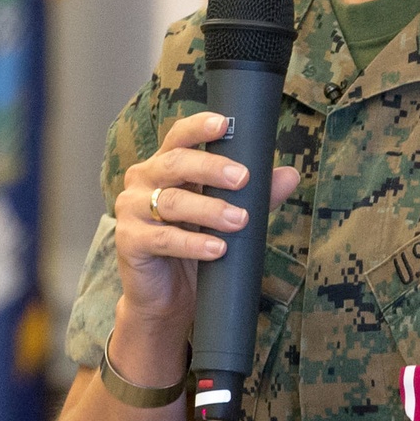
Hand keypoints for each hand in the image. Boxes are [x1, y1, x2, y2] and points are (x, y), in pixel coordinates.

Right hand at [113, 111, 302, 332]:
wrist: (168, 296)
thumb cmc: (195, 246)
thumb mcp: (226, 217)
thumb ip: (255, 195)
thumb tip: (290, 175)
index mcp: (165, 165)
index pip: (179, 137)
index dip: (198, 128)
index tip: (223, 124)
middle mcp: (144, 180)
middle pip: (175, 163)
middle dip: (212, 168)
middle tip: (243, 178)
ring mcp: (132, 209)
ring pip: (172, 201)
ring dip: (210, 210)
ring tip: (239, 220)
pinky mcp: (129, 241)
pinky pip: (163, 238)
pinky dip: (193, 243)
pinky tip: (216, 248)